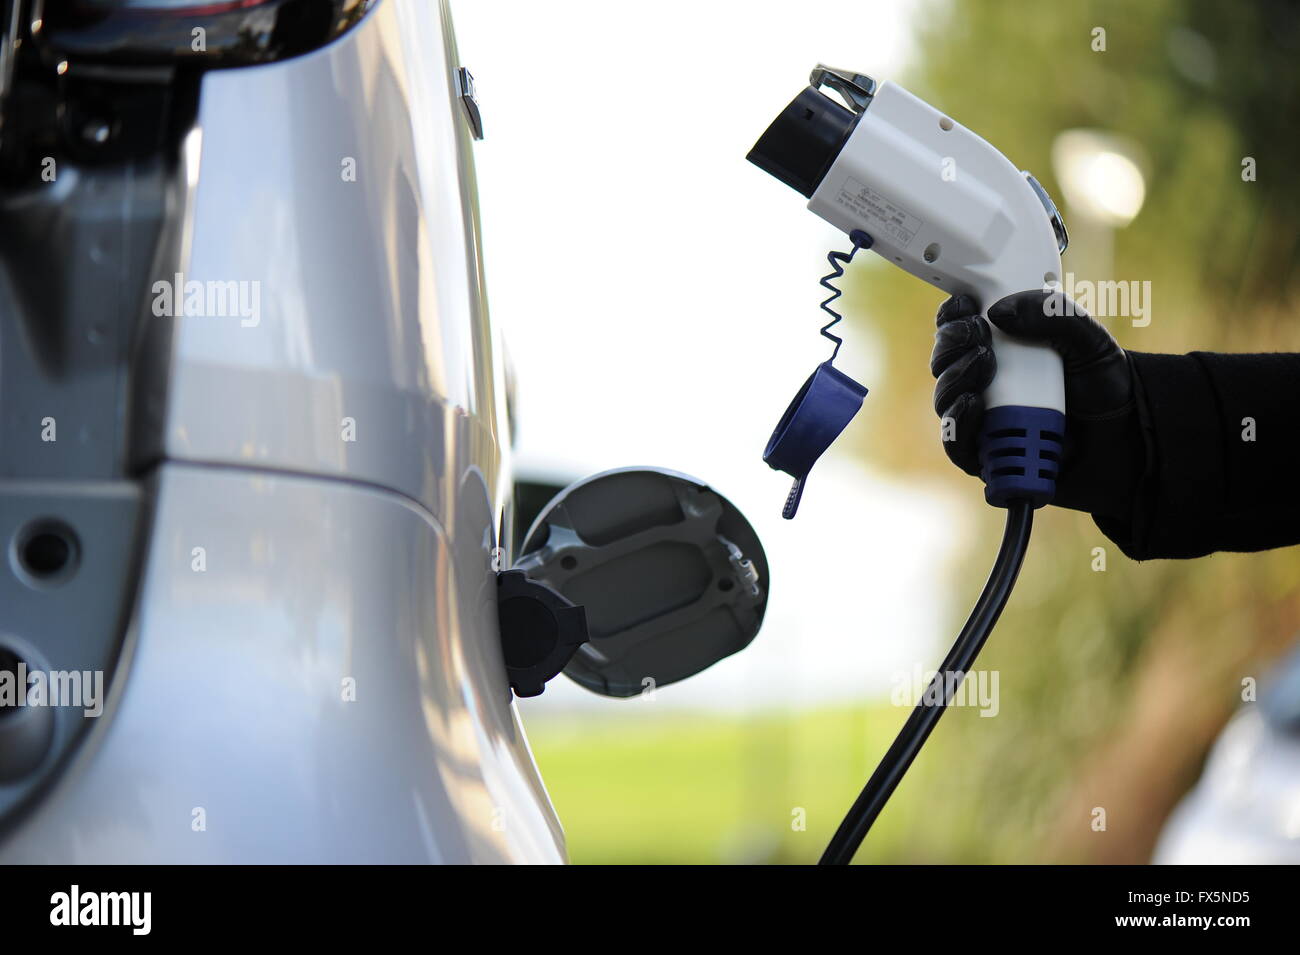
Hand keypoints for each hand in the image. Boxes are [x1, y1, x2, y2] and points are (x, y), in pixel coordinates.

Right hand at [930, 289, 1144, 517]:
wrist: (1127, 441)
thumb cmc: (1105, 389)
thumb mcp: (1089, 339)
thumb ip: (1054, 313)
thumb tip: (1000, 311)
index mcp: (1002, 348)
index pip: (960, 328)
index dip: (953, 315)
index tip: (964, 304)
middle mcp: (984, 382)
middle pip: (944, 361)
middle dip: (953, 343)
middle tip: (979, 335)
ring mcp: (982, 420)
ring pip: (944, 399)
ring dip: (956, 378)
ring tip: (984, 366)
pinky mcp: (983, 457)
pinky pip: (955, 442)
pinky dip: (958, 421)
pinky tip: (973, 403)